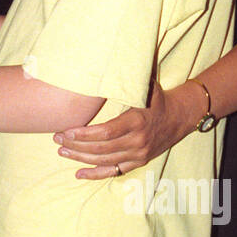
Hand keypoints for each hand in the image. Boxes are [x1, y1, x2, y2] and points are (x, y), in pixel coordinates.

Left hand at [53, 81, 189, 178]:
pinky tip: (79, 173)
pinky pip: (114, 172)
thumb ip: (128, 78)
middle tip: (57, 139)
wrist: (179, 117)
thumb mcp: (146, 85)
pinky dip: (96, 174)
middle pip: (102, 148)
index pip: (106, 132)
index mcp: (136, 121)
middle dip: (76, 145)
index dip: (85, 134)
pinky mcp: (138, 162)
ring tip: (62, 151)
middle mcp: (138, 141)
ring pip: (105, 161)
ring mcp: (138, 154)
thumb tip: (108, 62)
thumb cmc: (156, 98)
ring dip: (81, 158)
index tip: (67, 130)